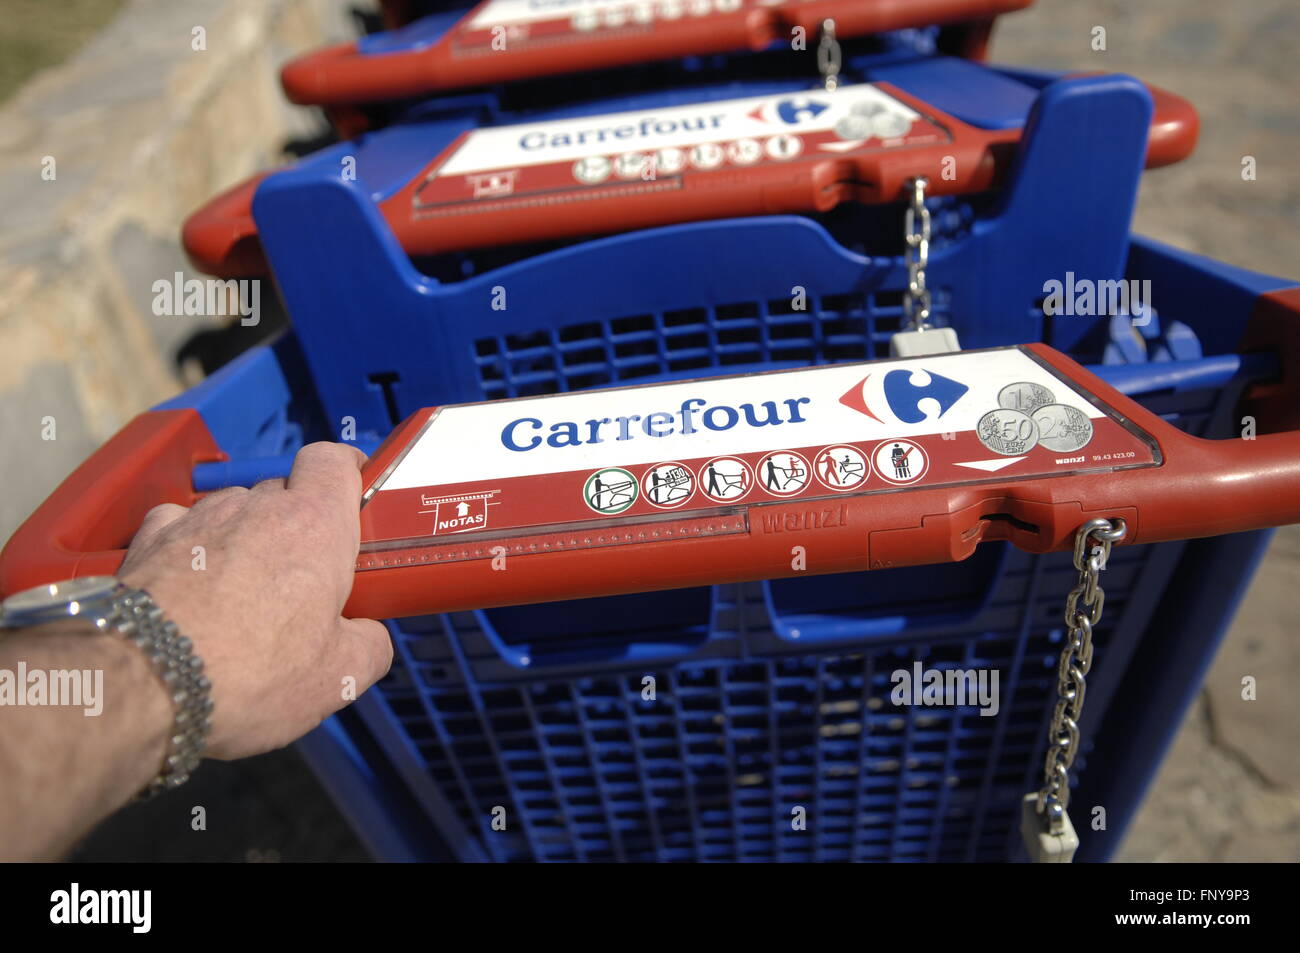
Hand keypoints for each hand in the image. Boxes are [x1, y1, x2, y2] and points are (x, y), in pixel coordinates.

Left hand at [119, 442, 392, 759]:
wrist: (141, 683)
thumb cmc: (249, 673)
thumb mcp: (337, 678)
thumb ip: (369, 647)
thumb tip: (367, 637)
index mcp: (315, 526)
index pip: (334, 460)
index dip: (346, 471)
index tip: (354, 494)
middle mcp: (257, 507)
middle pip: (285, 493)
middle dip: (296, 527)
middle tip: (301, 580)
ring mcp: (198, 518)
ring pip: (233, 511)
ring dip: (243, 538)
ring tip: (239, 594)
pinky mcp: (149, 540)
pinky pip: (179, 526)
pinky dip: (190, 547)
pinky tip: (189, 587)